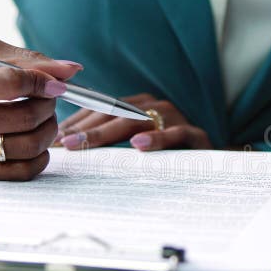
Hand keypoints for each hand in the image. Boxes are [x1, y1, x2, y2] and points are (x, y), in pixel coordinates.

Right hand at [0, 37, 83, 180]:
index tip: (57, 83)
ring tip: (44, 117)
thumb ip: (26, 59)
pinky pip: (23, 171)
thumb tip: (71, 70)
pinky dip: (41, 155)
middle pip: (25, 118)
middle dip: (49, 105)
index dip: (44, 81)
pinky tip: (35, 139)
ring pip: (29, 145)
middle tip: (49, 98)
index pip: (13, 83)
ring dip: (49, 129)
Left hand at [56, 93, 211, 150]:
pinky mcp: (195, 135)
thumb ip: (110, 142)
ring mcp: (176, 118)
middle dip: (86, 129)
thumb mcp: (135, 147)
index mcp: (138, 105)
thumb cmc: (168, 157)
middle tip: (64, 144)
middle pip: (115, 113)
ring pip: (138, 121)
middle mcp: (156, 106)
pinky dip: (157, 139)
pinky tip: (138, 145)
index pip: (101, 108)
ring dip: (109, 132)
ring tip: (86, 144)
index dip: (78, 122)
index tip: (57, 138)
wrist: (214, 165)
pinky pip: (175, 134)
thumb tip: (69, 149)